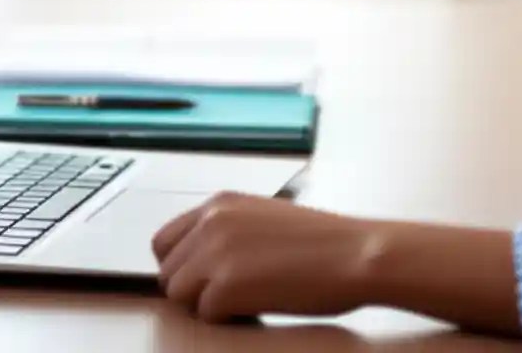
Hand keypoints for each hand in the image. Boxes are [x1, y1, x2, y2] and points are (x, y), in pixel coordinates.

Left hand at [152, 192, 380, 322]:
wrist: (357, 254)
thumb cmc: (325, 242)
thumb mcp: (265, 217)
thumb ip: (228, 230)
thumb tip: (200, 259)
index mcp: (219, 203)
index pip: (164, 240)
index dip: (181, 265)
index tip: (202, 278)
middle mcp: (210, 222)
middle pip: (168, 271)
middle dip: (192, 288)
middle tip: (228, 295)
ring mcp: (215, 253)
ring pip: (178, 294)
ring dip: (206, 304)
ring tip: (244, 301)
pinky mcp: (225, 286)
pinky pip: (205, 314)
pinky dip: (229, 318)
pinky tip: (258, 307)